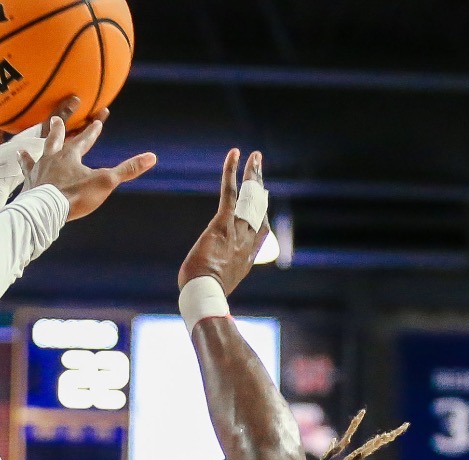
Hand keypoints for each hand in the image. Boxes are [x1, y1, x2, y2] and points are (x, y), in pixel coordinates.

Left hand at [21, 113, 155, 219]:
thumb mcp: (105, 182)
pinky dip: (21, 171)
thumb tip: (152, 157)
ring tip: (23, 147)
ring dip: (33, 150)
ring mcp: (37, 171)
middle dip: (58, 130)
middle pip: (55, 140)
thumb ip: (127, 169)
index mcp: (70, 156)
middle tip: (54, 119)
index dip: (92, 131)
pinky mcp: (28, 185)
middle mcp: (52, 158)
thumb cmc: (75, 196)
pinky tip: (16, 171)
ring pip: (35, 155)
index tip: (97, 121)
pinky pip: (23, 174)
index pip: (84, 139)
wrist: (45, 211)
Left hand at [178, 148, 269, 295]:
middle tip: (259, 167)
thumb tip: (209, 280)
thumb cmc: (205, 294)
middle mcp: (248, 240)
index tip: (263, 198)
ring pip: (249, 197)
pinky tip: (235, 154)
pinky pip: (231, 193)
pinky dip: (232, 172)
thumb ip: (219, 275)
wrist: (206, 295)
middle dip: (259, 186)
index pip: (259, 228)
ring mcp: (237, 231)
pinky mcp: (223, 224)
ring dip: (252, 174)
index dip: (260, 212)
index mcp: (247, 255)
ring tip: (255, 157)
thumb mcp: (217, 285)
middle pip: (258, 207)